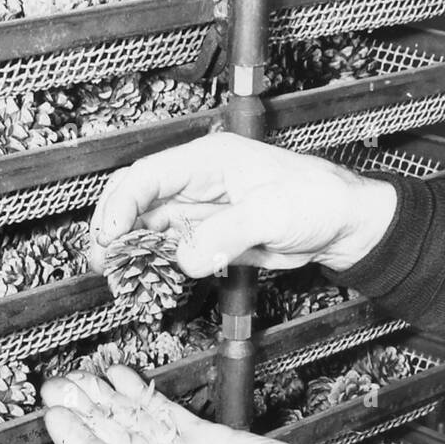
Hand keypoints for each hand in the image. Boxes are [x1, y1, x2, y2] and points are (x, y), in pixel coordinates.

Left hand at [42, 366, 363, 443]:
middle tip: (59, 386)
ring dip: (111, 401)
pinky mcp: (206, 443)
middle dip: (88, 414)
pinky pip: (168, 417)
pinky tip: (125, 378)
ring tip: (85, 376)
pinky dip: (145, 398)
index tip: (55, 413)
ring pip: (138, 427)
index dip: (78, 440)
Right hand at [88, 133, 397, 277]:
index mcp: (207, 162)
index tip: (111, 236)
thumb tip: (187, 258)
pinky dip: (154, 266)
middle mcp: (196, 184)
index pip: (147, 176)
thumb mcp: (272, 213)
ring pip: (148, 228)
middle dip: (114, 228)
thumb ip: (226, 234)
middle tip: (102, 262)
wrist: (342, 225)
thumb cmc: (316, 200)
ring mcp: (200, 212)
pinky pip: (170, 251)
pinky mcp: (209, 238)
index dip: (121, 205)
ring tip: (118, 277)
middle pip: (137, 200)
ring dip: (130, 252)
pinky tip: (146, 282)